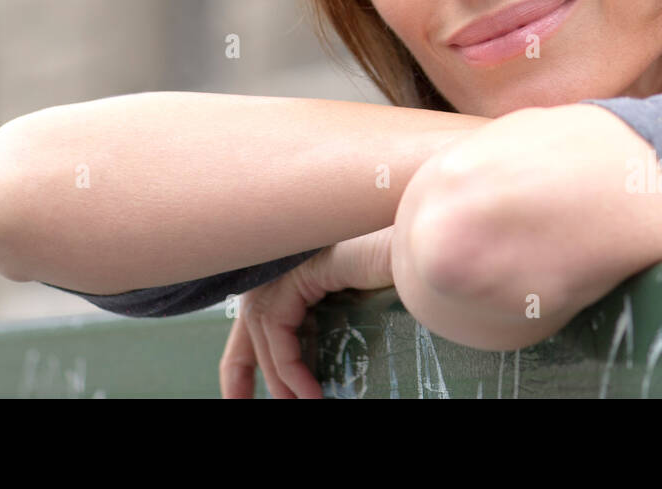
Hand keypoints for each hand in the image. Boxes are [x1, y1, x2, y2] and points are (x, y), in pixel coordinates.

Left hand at [218, 225, 394, 398]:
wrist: (422, 253)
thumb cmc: (403, 276)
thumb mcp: (356, 309)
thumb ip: (330, 328)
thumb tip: (321, 369)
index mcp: (297, 270)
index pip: (257, 317)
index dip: (243, 360)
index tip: (238, 397)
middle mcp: (287, 264)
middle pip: (249, 323)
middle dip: (240, 372)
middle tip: (243, 408)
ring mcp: (291, 264)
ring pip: (263, 331)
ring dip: (280, 378)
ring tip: (307, 404)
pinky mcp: (300, 272)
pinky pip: (278, 329)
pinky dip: (290, 367)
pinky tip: (310, 393)